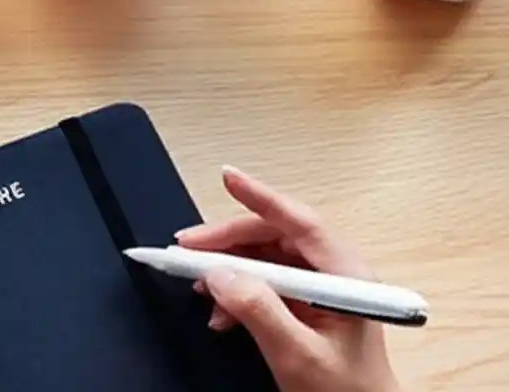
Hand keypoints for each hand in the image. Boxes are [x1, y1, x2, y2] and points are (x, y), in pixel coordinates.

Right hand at [177, 166, 402, 391]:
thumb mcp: (296, 354)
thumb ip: (258, 310)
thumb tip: (218, 274)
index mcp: (346, 277)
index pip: (300, 223)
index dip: (261, 197)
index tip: (227, 177)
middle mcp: (335, 274)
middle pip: (275, 237)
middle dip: (227, 240)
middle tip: (185, 248)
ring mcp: (320, 289)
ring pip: (265, 258)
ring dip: (228, 268)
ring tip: (197, 282)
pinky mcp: (306, 304)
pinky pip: (265, 283)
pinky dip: (236, 292)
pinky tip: (219, 312)